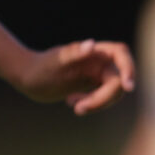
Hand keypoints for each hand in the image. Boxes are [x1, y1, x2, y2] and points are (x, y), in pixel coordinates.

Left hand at [13, 38, 135, 115]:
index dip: (129, 68)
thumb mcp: (54, 63)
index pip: (120, 54)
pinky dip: (92, 104)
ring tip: (74, 107)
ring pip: (112, 91)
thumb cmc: (38, 67)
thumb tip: (91, 44)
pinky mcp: (91, 85)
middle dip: (103, 97)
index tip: (127, 86)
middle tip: (79, 109)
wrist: (26, 77)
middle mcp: (97, 62)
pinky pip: (103, 97)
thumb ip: (72, 53)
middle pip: (117, 80)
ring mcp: (96, 74)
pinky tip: (70, 102)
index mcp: (93, 52)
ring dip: (98, 103)